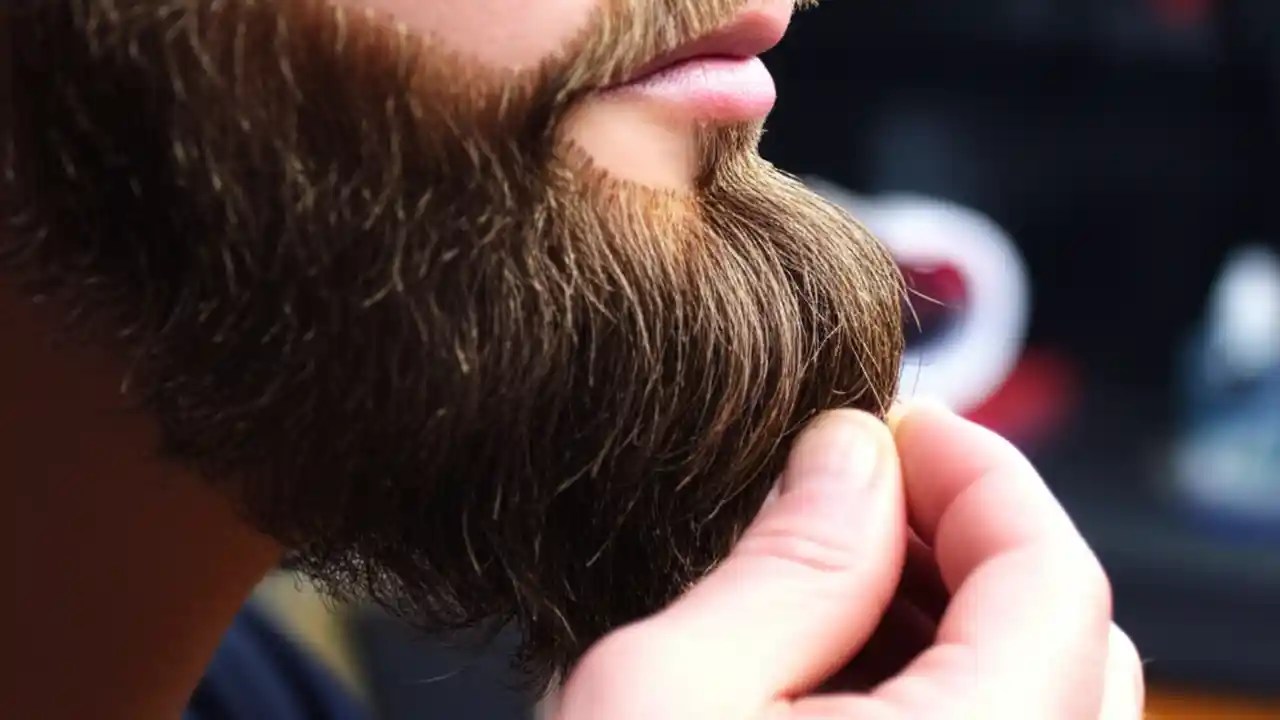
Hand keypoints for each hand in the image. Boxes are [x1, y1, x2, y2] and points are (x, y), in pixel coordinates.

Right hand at [552, 403, 1143, 718]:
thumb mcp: (667, 693)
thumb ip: (787, 561)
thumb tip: (851, 453)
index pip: (1054, 581)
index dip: (984, 474)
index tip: (903, 427)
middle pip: (1068, 641)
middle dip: (970, 542)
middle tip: (862, 494)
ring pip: (1042, 708)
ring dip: (956, 618)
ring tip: (839, 578)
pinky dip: (943, 696)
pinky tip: (843, 677)